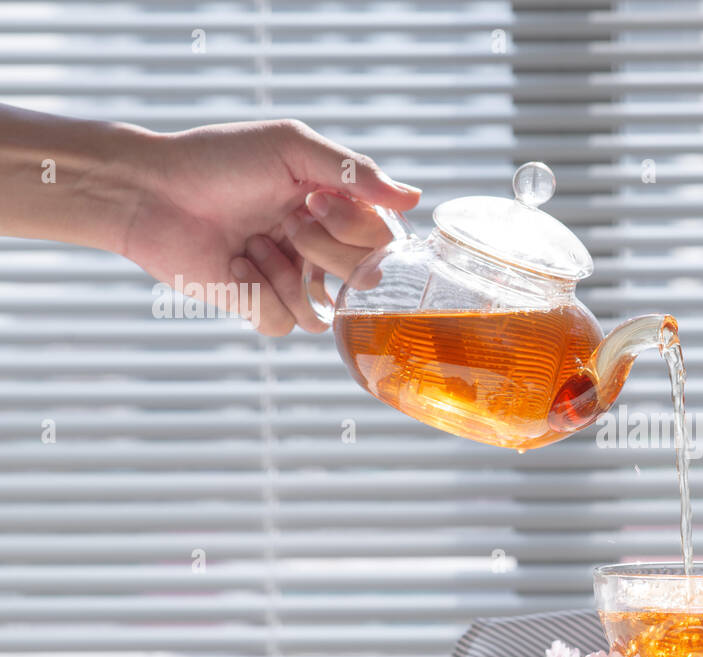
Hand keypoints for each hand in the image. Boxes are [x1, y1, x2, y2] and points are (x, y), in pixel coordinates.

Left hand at [124, 118, 419, 334]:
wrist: (151, 191)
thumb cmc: (218, 161)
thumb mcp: (292, 148)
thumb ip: (355, 170)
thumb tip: (414, 199)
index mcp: (335, 210)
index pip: (384, 240)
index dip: (356, 229)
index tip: (315, 202)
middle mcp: (319, 249)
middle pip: (362, 279)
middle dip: (322, 250)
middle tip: (285, 223)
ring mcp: (290, 282)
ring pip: (326, 312)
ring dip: (289, 277)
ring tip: (254, 245)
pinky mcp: (257, 306)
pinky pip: (285, 324)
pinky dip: (259, 294)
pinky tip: (234, 265)